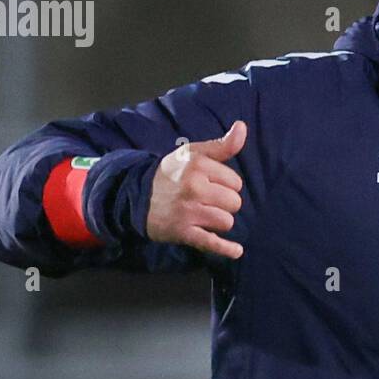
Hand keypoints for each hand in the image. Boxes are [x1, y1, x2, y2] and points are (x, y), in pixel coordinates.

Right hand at [146, 121, 246, 258]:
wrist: (135, 196)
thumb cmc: (171, 174)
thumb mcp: (193, 154)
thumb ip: (221, 145)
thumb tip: (242, 127)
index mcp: (198, 166)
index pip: (235, 182)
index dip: (226, 185)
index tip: (211, 185)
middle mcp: (194, 188)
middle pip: (234, 203)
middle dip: (225, 203)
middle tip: (207, 201)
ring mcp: (188, 212)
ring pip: (226, 222)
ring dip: (220, 221)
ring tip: (205, 215)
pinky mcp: (183, 233)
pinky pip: (212, 243)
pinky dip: (226, 249)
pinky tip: (237, 251)